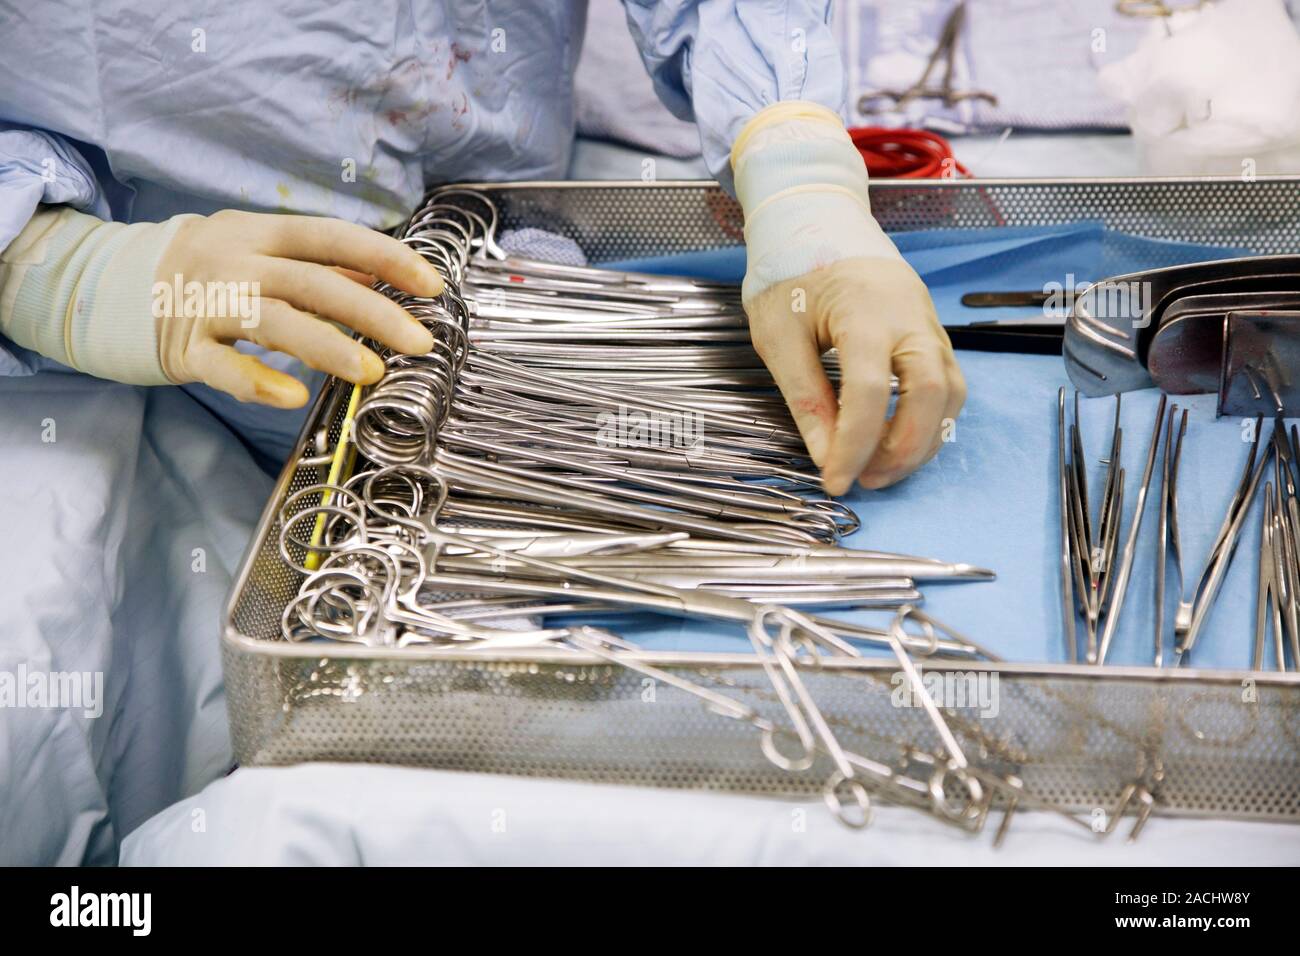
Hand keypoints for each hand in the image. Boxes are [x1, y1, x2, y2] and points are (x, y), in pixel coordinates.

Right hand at [156, 210, 440, 406]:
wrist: (102, 283)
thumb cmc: (202, 272)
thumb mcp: (256, 251)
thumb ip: (317, 265)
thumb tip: (382, 276)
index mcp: (259, 233)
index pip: (332, 237)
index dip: (386, 257)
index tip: (432, 285)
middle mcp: (234, 261)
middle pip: (312, 281)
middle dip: (373, 312)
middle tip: (420, 343)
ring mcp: (204, 302)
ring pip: (273, 320)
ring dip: (327, 346)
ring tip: (372, 372)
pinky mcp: (182, 346)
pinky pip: (222, 366)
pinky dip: (257, 381)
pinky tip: (294, 395)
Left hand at [745, 257, 964, 494]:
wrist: (817, 220)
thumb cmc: (791, 271)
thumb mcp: (778, 335)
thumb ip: (805, 395)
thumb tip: (825, 454)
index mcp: (865, 312)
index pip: (870, 392)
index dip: (854, 445)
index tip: (835, 480)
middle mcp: (910, 318)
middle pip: (933, 393)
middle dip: (905, 448)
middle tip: (867, 479)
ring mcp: (928, 323)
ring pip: (951, 392)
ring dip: (923, 440)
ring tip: (880, 468)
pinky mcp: (932, 331)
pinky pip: (948, 383)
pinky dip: (930, 420)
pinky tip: (896, 440)